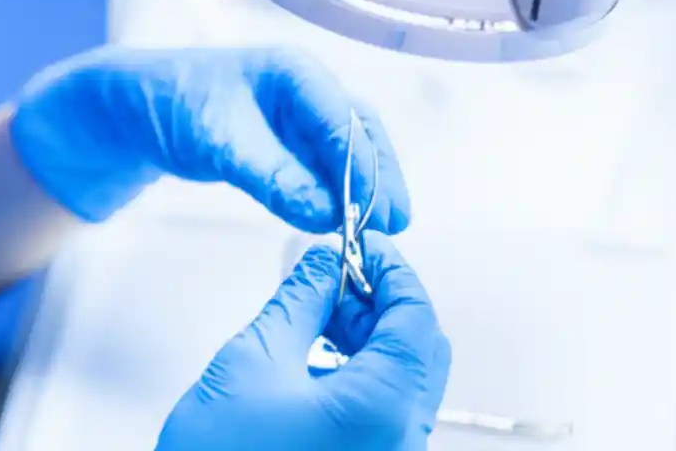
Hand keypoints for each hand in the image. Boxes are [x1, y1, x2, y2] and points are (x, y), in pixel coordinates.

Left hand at [10, 47, 408, 231]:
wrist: (129, 109)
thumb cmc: (169, 105)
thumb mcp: (218, 142)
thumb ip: (273, 177)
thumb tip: (325, 214)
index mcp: (294, 72)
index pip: (345, 121)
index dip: (369, 168)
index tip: (383, 210)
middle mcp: (306, 89)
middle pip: (359, 134)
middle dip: (379, 179)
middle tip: (395, 225)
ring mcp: (298, 116)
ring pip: (346, 154)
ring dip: (362, 189)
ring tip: (377, 231)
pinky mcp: (285, 141)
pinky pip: (321, 168)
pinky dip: (334, 193)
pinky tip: (342, 222)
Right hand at [157, 235, 450, 450]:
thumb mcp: (255, 359)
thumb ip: (300, 300)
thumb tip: (323, 263)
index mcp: (383, 407)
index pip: (415, 317)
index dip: (391, 270)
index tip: (363, 244)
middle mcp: (401, 441)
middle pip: (420, 349)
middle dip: (380, 303)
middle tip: (335, 275)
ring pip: (404, 381)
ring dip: (370, 339)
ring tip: (317, 314)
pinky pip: (385, 412)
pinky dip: (362, 375)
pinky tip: (316, 359)